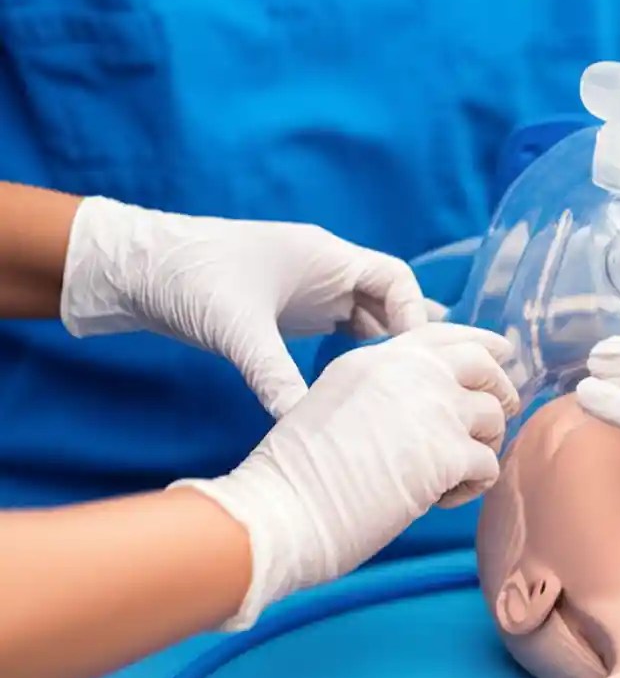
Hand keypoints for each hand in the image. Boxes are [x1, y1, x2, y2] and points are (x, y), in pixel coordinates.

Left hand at [60, 196, 437, 416]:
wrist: (135, 270)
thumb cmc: (187, 279)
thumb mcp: (235, 329)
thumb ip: (272, 374)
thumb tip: (300, 421)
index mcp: (324, 256)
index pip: (394, 279)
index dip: (413, 315)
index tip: (415, 359)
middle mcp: (325, 270)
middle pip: (390, 300)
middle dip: (408, 337)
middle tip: (426, 380)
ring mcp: (310, 290)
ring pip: (368, 318)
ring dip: (384, 348)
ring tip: (406, 390)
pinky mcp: (292, 312)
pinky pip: (342, 330)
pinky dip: (358, 354)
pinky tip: (364, 386)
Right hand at [174, 323, 519, 629]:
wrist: (279, 512)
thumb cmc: (295, 480)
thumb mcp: (334, 409)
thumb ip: (382, 396)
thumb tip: (429, 412)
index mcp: (376, 359)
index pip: (442, 334)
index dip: (480, 345)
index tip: (502, 356)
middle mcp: (410, 372)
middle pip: (483, 363)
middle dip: (499, 390)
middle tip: (499, 417)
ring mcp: (432, 409)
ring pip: (493, 416)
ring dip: (482, 447)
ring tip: (451, 476)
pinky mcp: (447, 453)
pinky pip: (488, 466)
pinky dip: (473, 487)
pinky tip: (442, 500)